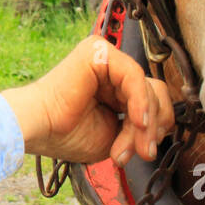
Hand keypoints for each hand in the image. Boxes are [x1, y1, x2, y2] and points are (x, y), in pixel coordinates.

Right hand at [0, 34, 173, 164]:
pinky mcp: (100, 52)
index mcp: (114, 86)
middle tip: (143, 152)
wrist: (39, 130)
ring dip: (143, 123)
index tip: (146, 151)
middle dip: (153, 126)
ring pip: (147, 87)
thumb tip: (164, 127)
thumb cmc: (67, 134)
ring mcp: (106, 57)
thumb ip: (140, 127)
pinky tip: (136, 122)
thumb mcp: (116, 135)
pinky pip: (134, 76)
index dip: (156, 126)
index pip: (152, 100)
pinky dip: (139, 102)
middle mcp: (112, 69)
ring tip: (126, 146)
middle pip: (155, 92)